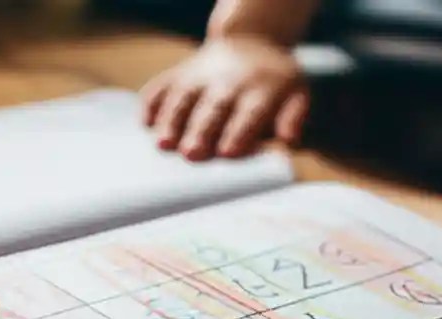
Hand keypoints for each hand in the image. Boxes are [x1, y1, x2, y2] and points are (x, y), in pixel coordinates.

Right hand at [140, 36, 308, 160]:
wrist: (250, 41)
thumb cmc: (274, 82)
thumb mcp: (296, 94)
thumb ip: (293, 118)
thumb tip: (289, 140)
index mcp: (259, 91)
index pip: (248, 114)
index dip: (238, 133)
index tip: (228, 153)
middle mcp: (226, 83)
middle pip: (212, 110)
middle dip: (201, 132)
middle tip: (192, 154)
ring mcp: (197, 77)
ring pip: (182, 99)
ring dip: (172, 122)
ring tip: (164, 144)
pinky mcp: (176, 75)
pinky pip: (159, 87)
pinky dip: (150, 104)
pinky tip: (145, 123)